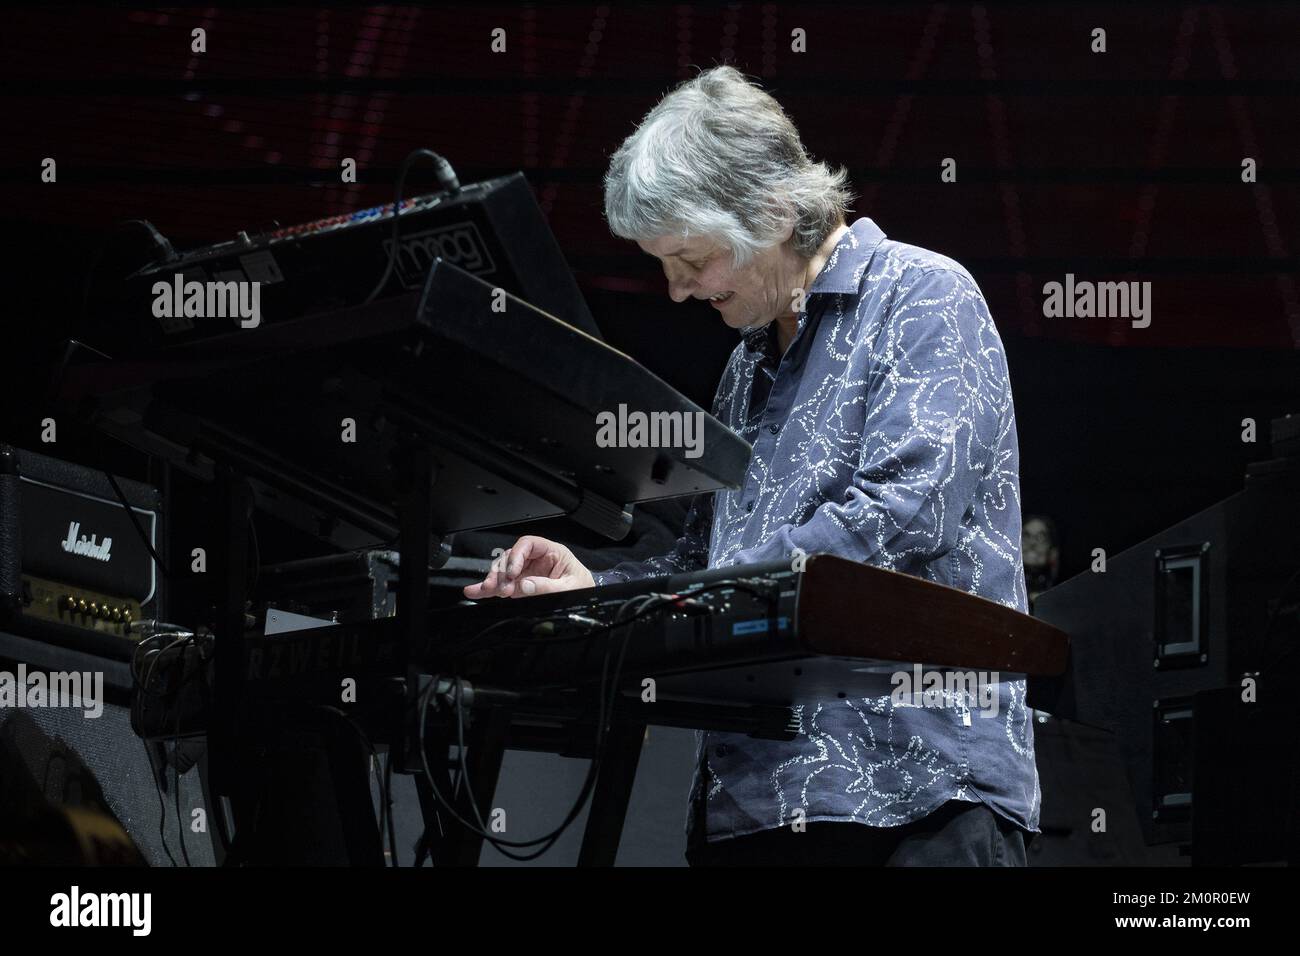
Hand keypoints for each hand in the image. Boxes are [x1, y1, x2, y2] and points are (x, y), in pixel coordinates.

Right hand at [463, 535, 595, 599]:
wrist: (587, 599)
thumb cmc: (583, 587)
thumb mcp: (570, 587)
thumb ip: (547, 587)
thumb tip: (525, 585)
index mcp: (552, 552)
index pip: (528, 544)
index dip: (517, 556)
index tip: (512, 572)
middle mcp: (537, 560)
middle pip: (511, 557)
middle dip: (501, 571)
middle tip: (500, 587)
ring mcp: (527, 572)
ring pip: (503, 570)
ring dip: (493, 580)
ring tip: (486, 590)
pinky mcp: (520, 585)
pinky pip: (502, 585)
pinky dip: (489, 589)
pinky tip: (475, 591)